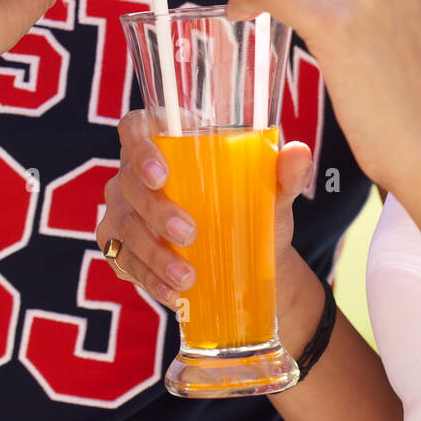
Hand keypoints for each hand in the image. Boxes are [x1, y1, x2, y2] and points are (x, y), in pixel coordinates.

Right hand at [96, 109, 313, 309]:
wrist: (247, 257)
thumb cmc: (251, 205)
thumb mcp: (271, 191)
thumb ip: (284, 172)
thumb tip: (299, 152)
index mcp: (166, 139)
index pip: (134, 128)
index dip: (139, 148)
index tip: (162, 175)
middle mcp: (134, 171)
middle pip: (127, 183)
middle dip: (155, 211)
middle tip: (188, 233)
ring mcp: (123, 209)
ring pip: (122, 226)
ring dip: (152, 254)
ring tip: (186, 277)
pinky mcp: (121, 246)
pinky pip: (124, 261)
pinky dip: (149, 279)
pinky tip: (173, 293)